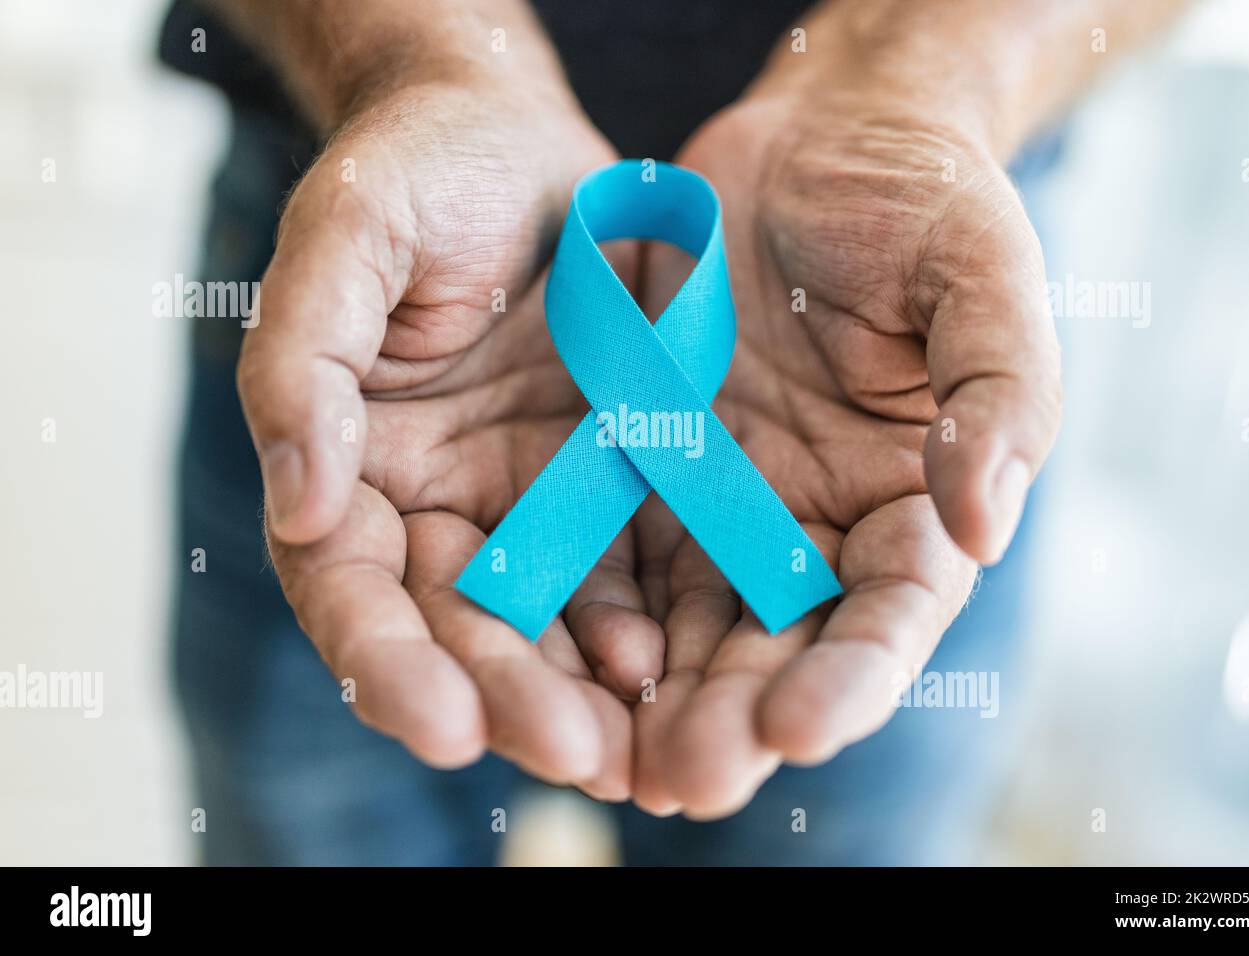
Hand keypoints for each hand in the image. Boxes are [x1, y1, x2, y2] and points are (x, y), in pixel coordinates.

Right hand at [236, 78, 651, 798]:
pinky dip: (650, 625)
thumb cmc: (417, 174)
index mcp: (350, 465)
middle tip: (573, 756)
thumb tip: (294, 505)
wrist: (520, 137)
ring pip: (550, 619)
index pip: (350, 588)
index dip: (386, 661)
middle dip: (508, 697)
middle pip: (458, 627)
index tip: (439, 723)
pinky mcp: (610, 483)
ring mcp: (528, 500)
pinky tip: (682, 666)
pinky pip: (630, 568)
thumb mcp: (345, 241)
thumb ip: (300, 364)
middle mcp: (436, 503)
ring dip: (588, 690)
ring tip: (639, 748)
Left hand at [630, 91, 1061, 816]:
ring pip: (691, 617)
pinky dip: (587, 609)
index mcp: (910, 497)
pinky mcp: (651, 465)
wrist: (821, 137)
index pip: (892, 607)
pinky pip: (614, 546)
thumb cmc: (921, 201)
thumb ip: (998, 398)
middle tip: (686, 780)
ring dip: (654, 693)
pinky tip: (551, 660)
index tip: (802, 728)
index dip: (853, 673)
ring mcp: (729, 499)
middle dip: (737, 713)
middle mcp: (818, 520)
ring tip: (612, 759)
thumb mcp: (982, 279)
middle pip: (783, 639)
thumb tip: (984, 526)